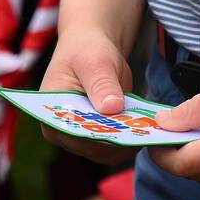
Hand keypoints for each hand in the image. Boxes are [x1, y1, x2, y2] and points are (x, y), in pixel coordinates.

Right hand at [39, 28, 134, 164]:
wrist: (92, 48)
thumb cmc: (87, 50)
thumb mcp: (95, 61)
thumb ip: (102, 83)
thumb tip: (112, 108)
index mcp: (51, 114)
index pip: (76, 135)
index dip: (100, 136)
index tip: (125, 130)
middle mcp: (63, 132)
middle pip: (92, 148)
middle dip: (118, 140)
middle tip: (144, 129)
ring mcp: (81, 136)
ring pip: (107, 152)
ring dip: (127, 142)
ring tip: (147, 127)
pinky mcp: (98, 135)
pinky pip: (116, 145)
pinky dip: (131, 139)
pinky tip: (145, 126)